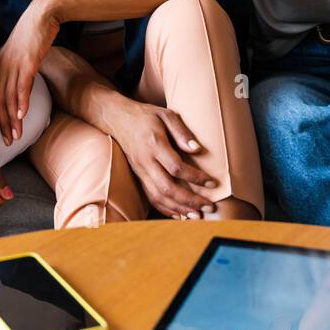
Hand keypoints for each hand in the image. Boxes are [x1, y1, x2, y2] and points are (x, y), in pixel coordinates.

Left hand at [0, 0, 60, 143]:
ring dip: (12, 119)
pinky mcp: (29, 62)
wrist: (43, 13)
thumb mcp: (19, 51)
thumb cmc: (33, 32)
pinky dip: (22, 102)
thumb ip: (16, 66)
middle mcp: (3, 65)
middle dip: (0, 122)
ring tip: (16, 136)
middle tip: (5, 141)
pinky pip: (23, 86)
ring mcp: (15, 64)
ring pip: (9, 97)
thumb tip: (19, 80)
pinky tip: (23, 115)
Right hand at [107, 99, 217, 218]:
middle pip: (167, 188)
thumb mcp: (166, 114)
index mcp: (154, 144)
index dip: (195, 178)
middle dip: (190, 201)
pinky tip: (179, 214)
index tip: (212, 183)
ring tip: (198, 215)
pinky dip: (166, 209)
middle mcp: (146, 161)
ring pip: (159, 197)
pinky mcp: (138, 176)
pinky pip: (151, 197)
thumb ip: (181, 131)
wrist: (117, 118)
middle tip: (210, 206)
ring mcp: (140, 171)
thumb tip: (197, 149)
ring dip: (179, 209)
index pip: (176, 167)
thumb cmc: (145, 115)